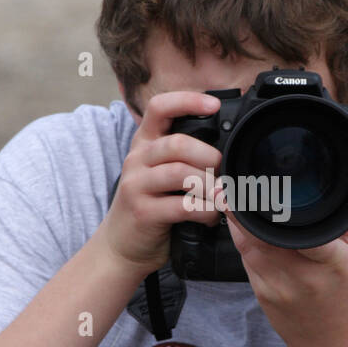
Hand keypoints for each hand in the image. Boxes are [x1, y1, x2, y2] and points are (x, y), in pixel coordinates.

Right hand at [97, 91, 222, 273]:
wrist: (121, 245)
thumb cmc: (151, 205)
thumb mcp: (161, 172)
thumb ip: (183, 155)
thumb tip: (226, 144)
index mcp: (144, 142)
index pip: (160, 107)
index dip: (188, 101)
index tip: (215, 106)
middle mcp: (137, 159)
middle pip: (178, 144)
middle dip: (209, 156)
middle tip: (222, 172)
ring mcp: (136, 185)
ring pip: (181, 174)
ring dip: (209, 186)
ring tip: (219, 198)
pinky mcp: (143, 212)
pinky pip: (182, 205)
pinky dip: (204, 211)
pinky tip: (209, 216)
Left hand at [218, 192, 347, 346]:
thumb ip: (346, 220)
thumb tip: (344, 184)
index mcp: (332, 263)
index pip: (302, 233)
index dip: (274, 210)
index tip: (260, 189)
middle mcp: (302, 276)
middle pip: (260, 235)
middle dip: (244, 207)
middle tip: (238, 183)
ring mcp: (277, 288)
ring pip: (246, 245)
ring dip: (237, 219)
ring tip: (236, 196)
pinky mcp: (260, 295)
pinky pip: (245, 259)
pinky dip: (242, 239)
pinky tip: (244, 226)